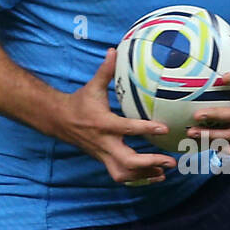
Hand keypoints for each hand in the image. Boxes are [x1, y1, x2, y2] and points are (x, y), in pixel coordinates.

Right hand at [60, 49, 177, 185]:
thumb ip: (106, 71)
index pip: (127, 129)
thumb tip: (114, 50)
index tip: (164, 129)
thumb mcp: (92, 86)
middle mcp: (104, 143)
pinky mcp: (104, 161)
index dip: (146, 129)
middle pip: (127, 161)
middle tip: (170, 160)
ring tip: (165, 172)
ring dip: (145, 175)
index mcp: (103, 123)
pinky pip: (121, 175)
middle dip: (150, 163)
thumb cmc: (80, 102)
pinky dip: (138, 179)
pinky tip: (155, 176)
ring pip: (124, 173)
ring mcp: (103, 155)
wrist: (59, 121)